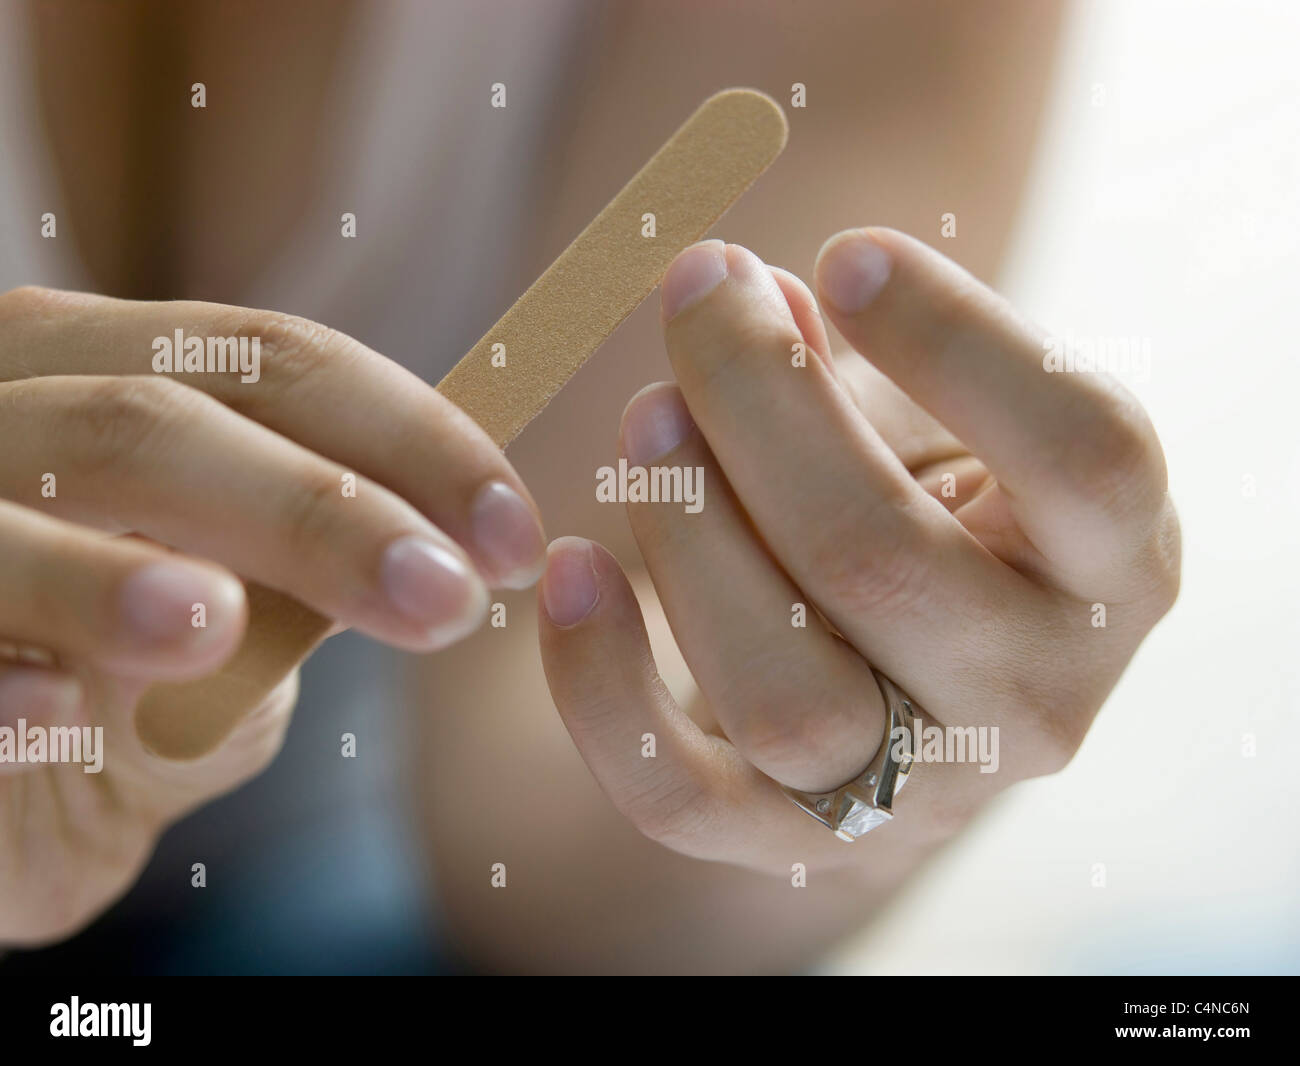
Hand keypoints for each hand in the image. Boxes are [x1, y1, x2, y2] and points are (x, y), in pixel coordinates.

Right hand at [0, 286, 546, 942]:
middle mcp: (4, 414)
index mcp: (103, 370)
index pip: (271, 361)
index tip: (514, 535)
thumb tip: (470, 531)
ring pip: (10, 525)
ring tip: (216, 627)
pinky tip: (52, 709)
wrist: (13, 799)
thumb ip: (320, 553)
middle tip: (444, 602)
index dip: (410, 437)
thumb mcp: (242, 600)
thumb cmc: (136, 686)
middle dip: (317, 511)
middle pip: (155, 421)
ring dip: (117, 578)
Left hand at [537, 231, 1178, 875]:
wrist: (906, 696)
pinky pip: (679, 797)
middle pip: (879, 559)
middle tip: (696, 292)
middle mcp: (1031, 696)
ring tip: (643, 420)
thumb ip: (861, 362)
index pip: (1083, 456)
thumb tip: (745, 292)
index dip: (958, 340)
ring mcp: (913, 790)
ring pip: (785, 694)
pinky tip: (569, 567)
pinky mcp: (790, 844)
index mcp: (1110, 568)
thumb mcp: (936, 430)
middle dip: (759, 401)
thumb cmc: (928, 516)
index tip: (845, 253)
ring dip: (686, 534)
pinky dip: (599, 685)